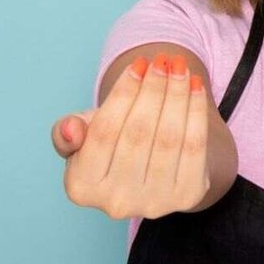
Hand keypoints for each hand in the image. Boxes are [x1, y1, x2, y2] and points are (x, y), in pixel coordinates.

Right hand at [51, 52, 210, 219]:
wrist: (154, 169)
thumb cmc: (111, 146)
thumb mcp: (82, 136)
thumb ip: (67, 132)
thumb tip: (71, 130)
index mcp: (81, 188)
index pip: (103, 131)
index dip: (124, 93)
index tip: (139, 62)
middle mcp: (115, 202)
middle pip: (137, 133)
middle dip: (153, 89)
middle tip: (164, 59)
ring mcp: (153, 203)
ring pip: (168, 138)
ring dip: (176, 95)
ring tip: (179, 66)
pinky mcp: (186, 197)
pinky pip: (194, 147)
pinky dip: (196, 112)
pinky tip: (195, 86)